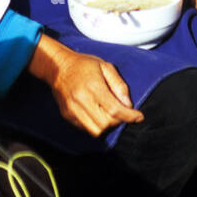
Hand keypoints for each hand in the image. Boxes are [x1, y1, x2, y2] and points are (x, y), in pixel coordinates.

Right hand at [29, 37, 143, 137]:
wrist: (58, 67)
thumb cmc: (84, 65)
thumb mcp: (105, 66)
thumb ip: (119, 85)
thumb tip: (128, 104)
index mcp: (93, 87)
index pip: (114, 109)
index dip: (129, 116)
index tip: (139, 116)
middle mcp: (81, 100)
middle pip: (105, 124)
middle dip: (117, 120)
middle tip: (120, 111)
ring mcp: (72, 110)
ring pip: (95, 131)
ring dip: (106, 125)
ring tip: (108, 113)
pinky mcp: (67, 115)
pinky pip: (85, 129)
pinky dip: (95, 124)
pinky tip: (96, 113)